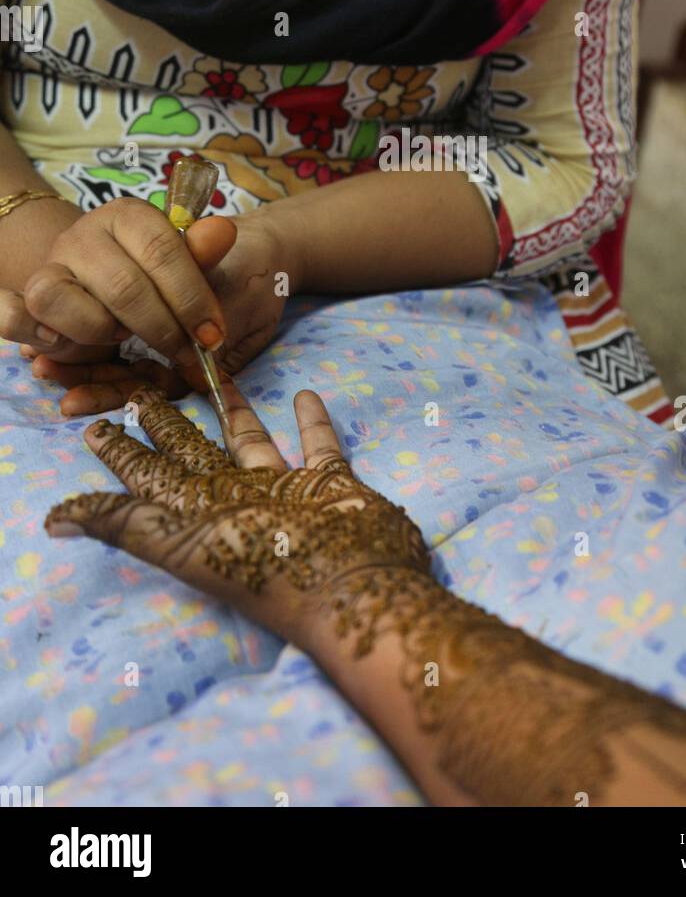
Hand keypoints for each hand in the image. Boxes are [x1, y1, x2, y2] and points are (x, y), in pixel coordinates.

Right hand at [5, 197, 228, 382]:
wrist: (96, 277)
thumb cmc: (148, 274)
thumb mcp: (180, 265)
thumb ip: (200, 255)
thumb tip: (223, 231)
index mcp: (129, 216)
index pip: (163, 251)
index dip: (192, 298)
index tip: (213, 335)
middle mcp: (84, 233)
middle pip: (123, 286)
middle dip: (162, 329)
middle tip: (187, 354)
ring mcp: (51, 264)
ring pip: (60, 298)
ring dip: (98, 330)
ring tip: (120, 337)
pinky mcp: (27, 296)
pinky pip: (13, 314)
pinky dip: (35, 334)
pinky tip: (60, 346)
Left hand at [44, 380, 429, 650]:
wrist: (352, 588)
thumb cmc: (267, 566)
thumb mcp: (182, 545)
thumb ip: (124, 524)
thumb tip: (54, 522)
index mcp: (198, 515)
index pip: (148, 478)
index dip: (120, 454)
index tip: (94, 425)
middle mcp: (235, 501)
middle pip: (193, 455)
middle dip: (167, 426)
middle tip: (144, 391)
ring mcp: (283, 493)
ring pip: (251, 443)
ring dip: (235, 412)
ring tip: (216, 377)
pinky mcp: (329, 486)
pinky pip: (318, 446)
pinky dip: (313, 422)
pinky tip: (304, 394)